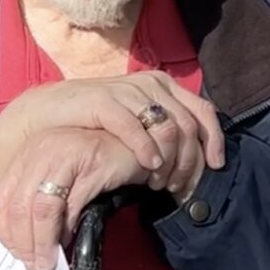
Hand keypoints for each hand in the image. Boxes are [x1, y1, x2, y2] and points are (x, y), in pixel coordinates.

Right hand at [0, 71, 223, 193]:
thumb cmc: (100, 120)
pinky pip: (135, 126)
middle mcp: (152, 84)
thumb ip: (164, 129)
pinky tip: (150, 166)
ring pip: (168, 127)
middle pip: (189, 124)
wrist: (52, 110)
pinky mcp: (105, 100)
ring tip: (162, 182)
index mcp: (165, 85)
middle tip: (180, 186)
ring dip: (171, 160)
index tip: (216, 166)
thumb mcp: (139, 121)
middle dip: (190, 160)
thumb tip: (195, 157)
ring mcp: (130, 90)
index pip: (203, 110)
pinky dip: (147, 148)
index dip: (214, 140)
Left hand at [0, 128, 157, 269]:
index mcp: (28, 153)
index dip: (5, 233)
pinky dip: (65, 229)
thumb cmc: (96, 161)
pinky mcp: (91, 163)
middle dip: (23, 243)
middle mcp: (42, 150)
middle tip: (34, 265)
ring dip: (42, 242)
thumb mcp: (58, 176)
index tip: (16, 254)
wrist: (137, 143)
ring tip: (48, 261)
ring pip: (41, 208)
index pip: (1, 200)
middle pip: (18, 207)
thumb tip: (27, 242)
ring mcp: (66, 154)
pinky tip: (67, 240)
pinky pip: (71, 205)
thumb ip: (39, 201)